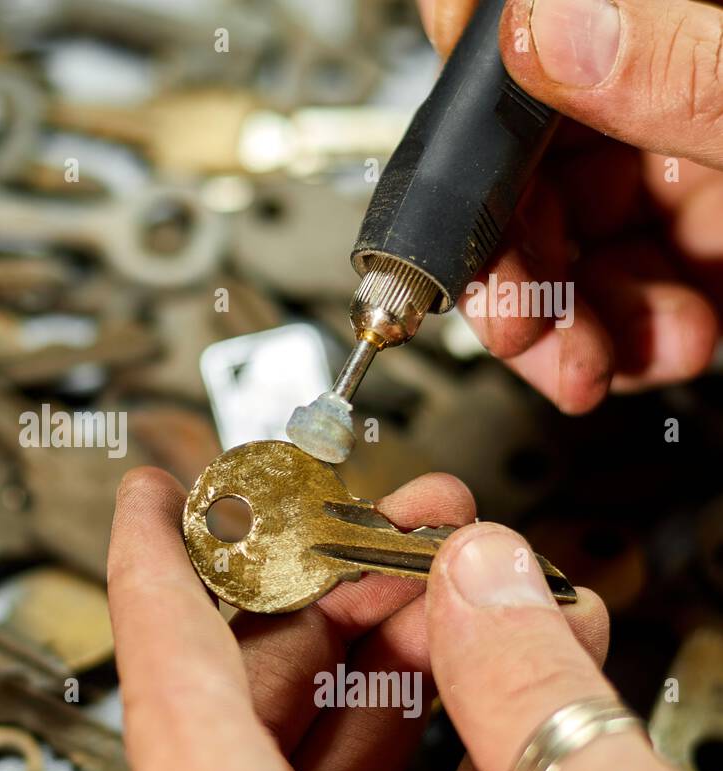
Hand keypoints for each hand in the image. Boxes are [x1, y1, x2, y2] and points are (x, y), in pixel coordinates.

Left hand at [106, 467, 722, 770]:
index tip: (148, 493)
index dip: (156, 577)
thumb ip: (538, 716)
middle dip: (327, 596)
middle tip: (387, 517)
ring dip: (403, 658)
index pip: (172, 705)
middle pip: (254, 722)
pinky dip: (456, 739)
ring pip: (331, 767)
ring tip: (470, 575)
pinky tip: (512, 674)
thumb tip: (483, 576)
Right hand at [416, 0, 722, 411]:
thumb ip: (677, 69)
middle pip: (525, 156)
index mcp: (680, 18)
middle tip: (508, 324)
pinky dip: (634, 335)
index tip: (446, 190)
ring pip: (571, 234)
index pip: (517, 22)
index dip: (463, 104)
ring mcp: (689, 156)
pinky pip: (635, 279)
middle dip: (510, 262)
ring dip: (566, 322)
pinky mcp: (714, 226)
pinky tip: (662, 346)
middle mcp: (662, 82)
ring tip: (587, 363)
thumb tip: (531, 30)